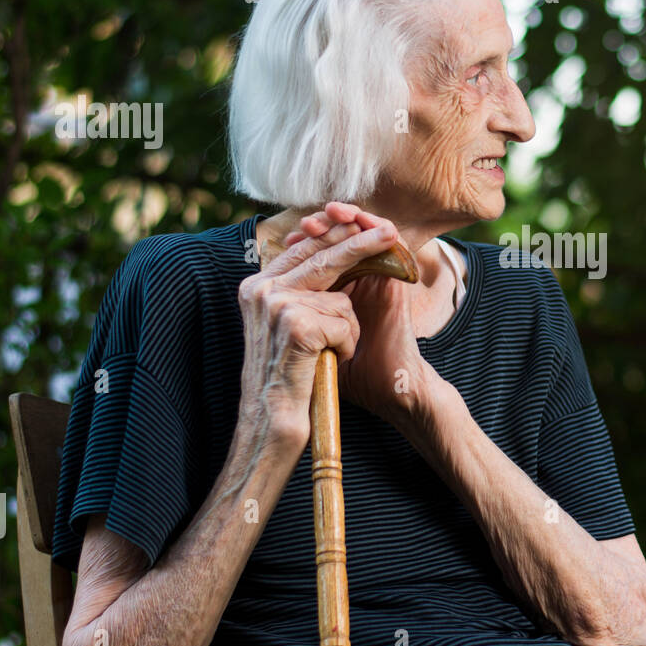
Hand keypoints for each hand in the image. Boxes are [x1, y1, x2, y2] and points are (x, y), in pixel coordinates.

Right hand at [236, 202, 397, 445]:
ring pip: (339, 300)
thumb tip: (326, 256)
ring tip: (326, 354)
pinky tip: (328, 362)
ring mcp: (277, 305)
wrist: (271, 421)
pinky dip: (346, 346)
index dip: (334, 238)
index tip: (359, 223)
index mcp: (255, 287)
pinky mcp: (297, 325)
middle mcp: (261, 290)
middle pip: (322, 259)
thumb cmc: (286, 376)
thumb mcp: (284, 327)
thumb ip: (298, 293)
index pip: (301, 251)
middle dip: (360, 244)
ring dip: (346, 330)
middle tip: (390, 231)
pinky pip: (345, 323)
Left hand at [282, 204, 438, 430]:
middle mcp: (359, 283)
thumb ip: (293, 322)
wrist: (386, 389)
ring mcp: (379, 280)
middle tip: (309, 220)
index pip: (320, 256)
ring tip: (332, 212)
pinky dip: (374, 227)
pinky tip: (357, 220)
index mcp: (337, 295)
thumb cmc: (349, 374)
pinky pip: (391, 244)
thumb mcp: (311, 343)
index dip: (306, 241)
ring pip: (366, 234)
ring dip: (349, 219)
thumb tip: (256, 308)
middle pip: (341, 239)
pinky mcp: (398, 281)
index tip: (288, 236)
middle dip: (324, 225)